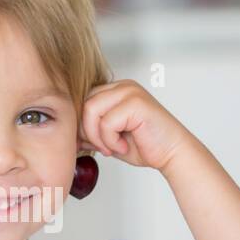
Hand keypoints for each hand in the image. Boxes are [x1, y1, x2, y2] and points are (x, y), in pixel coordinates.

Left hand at [77, 80, 195, 172]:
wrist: (172, 153)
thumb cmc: (145, 145)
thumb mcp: (110, 138)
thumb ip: (91, 131)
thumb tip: (68, 133)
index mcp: (115, 90)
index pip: (83, 100)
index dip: (80, 124)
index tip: (87, 143)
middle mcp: (122, 86)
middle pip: (84, 103)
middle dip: (86, 131)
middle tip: (102, 148)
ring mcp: (130, 92)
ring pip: (91, 110)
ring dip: (97, 136)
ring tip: (112, 147)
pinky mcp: (136, 102)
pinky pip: (107, 122)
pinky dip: (110, 140)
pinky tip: (123, 145)